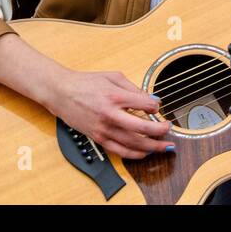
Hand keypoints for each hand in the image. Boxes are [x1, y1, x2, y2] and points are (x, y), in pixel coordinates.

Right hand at [46, 69, 175, 159]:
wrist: (61, 92)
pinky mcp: (98, 138)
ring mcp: (104, 129)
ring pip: (133, 143)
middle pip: (142, 127)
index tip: (158, 107)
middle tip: (169, 129)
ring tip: (164, 146)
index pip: (144, 104)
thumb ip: (133, 88)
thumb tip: (150, 99)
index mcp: (115, 96)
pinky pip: (120, 151)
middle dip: (160, 130)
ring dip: (152, 147)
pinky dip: (135, 154)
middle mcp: (110, 114)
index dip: (155, 106)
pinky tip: (145, 153)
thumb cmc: (86, 83)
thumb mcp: (112, 76)